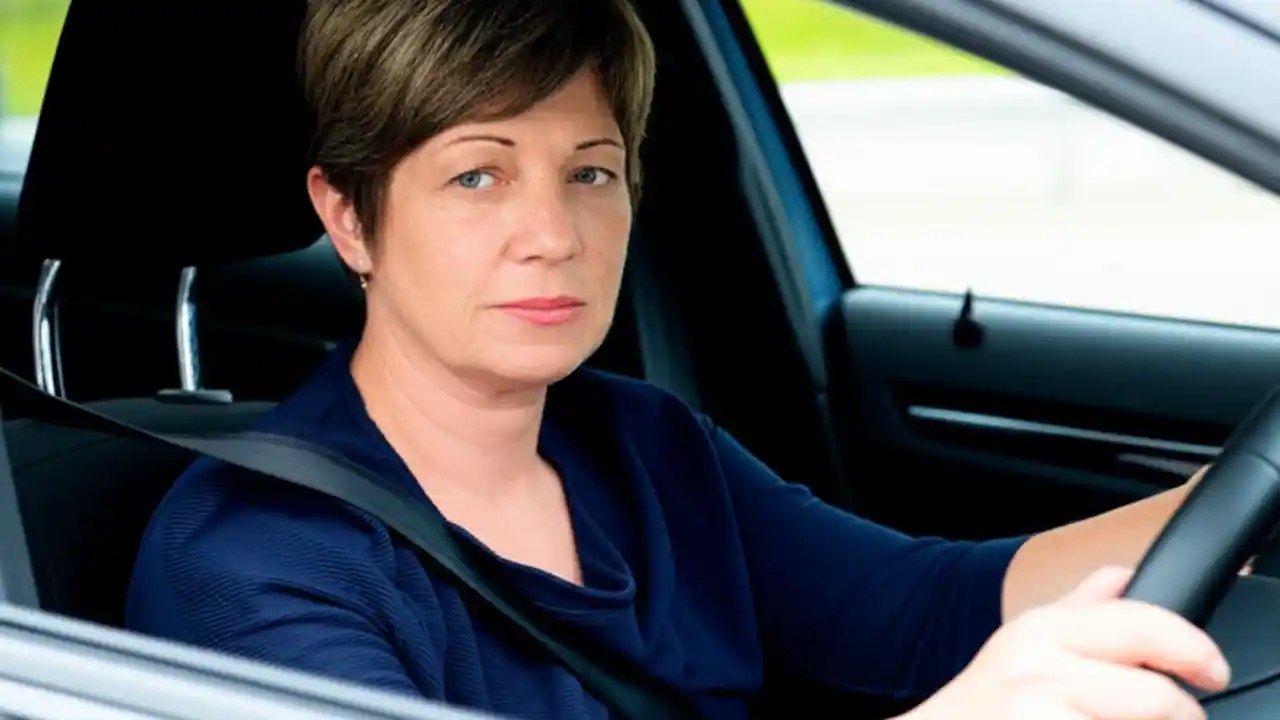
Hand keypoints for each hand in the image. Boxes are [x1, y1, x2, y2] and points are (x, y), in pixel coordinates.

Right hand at [904, 566, 1229, 719]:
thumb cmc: (985, 702)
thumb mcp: (1024, 640)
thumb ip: (1079, 607)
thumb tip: (1126, 573)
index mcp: (1042, 629)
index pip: (1140, 622)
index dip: (1191, 647)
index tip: (1211, 671)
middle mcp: (1039, 669)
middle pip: (1153, 695)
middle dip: (1183, 715)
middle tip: (1187, 719)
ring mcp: (1040, 715)